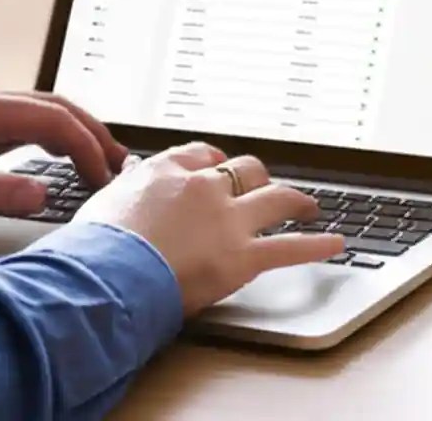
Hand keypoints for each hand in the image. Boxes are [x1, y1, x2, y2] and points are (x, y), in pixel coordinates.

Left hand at [0, 89, 128, 217]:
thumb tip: (44, 192)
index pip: (50, 117)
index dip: (84, 144)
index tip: (104, 175)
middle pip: (54, 108)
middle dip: (92, 132)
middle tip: (120, 164)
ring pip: (41, 116)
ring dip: (75, 135)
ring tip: (102, 161)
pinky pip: (24, 130)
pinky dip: (53, 142)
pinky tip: (59, 161)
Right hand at [73, 143, 344, 314]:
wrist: (105, 275)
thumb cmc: (96, 245)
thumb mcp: (103, 201)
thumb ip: (126, 185)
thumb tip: (128, 171)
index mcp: (167, 172)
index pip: (203, 156)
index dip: (217, 164)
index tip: (222, 170)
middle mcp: (203, 189)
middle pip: (245, 170)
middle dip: (258, 177)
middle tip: (266, 186)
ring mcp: (227, 221)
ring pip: (274, 199)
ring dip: (296, 201)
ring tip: (309, 207)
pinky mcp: (242, 256)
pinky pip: (289, 248)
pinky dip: (317, 246)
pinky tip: (335, 244)